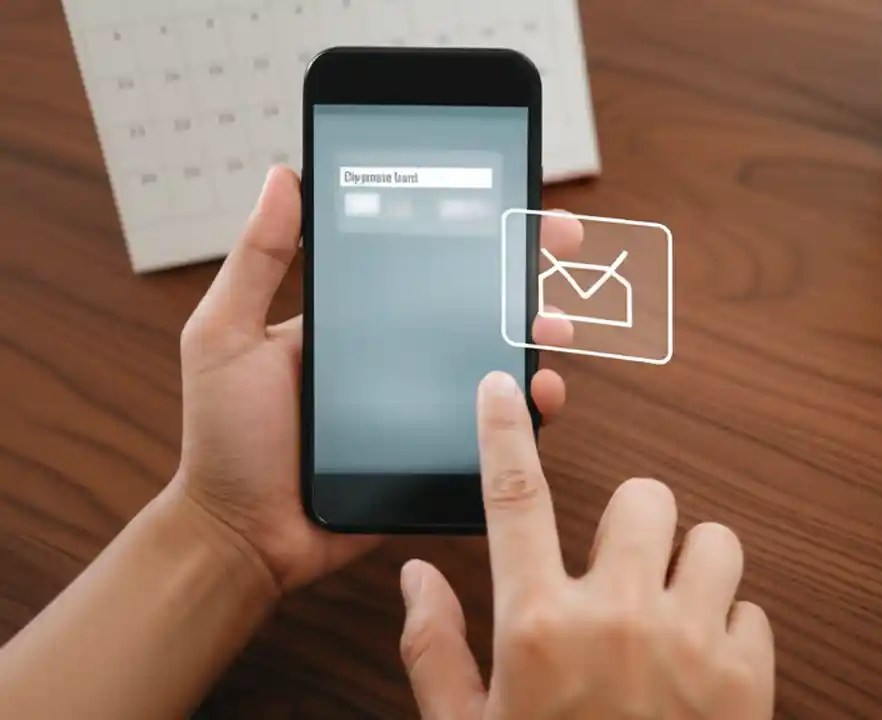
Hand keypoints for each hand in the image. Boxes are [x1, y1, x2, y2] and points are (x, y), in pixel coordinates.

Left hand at [173, 167, 580, 593]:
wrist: (246, 538)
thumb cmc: (226, 440)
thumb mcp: (226, 335)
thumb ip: (258, 259)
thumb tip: (285, 176)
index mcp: (359, 316)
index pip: (423, 257)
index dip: (469, 225)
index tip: (508, 195)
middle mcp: (400, 352)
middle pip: (476, 300)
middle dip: (525, 265)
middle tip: (558, 241)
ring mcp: (427, 403)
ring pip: (498, 357)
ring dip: (537, 332)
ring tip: (553, 324)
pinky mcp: (445, 452)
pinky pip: (498, 423)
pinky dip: (530, 406)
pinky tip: (541, 392)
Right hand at [398, 372, 774, 718]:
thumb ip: (436, 651)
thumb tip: (418, 578)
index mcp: (538, 626)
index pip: (513, 496)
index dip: (501, 430)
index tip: (499, 387)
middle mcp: (617, 617)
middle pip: (644, 495)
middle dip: (634, 524)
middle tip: (624, 568)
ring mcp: (691, 643)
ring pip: (716, 540)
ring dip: (693, 569)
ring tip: (673, 614)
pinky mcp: (750, 677)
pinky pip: (755, 608)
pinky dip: (733, 630)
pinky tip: (706, 670)